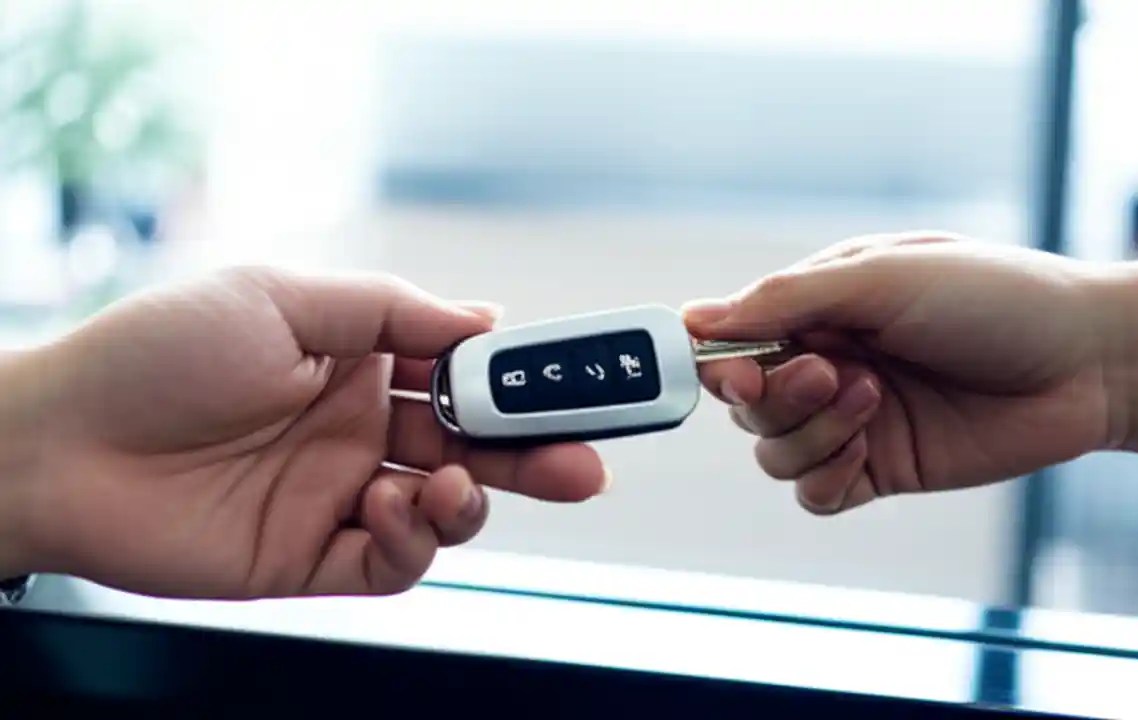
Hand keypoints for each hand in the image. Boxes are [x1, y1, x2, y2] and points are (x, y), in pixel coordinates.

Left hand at [5, 267, 606, 597]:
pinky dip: (414, 541)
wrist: (58, 446)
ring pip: (447, 509)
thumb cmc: (156, 354)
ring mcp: (340, 494)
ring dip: (473, 500)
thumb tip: (485, 318)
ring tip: (451, 485)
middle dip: (536, 453)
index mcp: (359, 361)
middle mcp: (360, 428)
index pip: (466, 370)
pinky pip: (393, 562)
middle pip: (476, 446)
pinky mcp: (313, 556)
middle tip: (585, 463)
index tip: (578, 383)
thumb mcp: (279, 297)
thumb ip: (391, 310)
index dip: (524, 379)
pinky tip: (391, 506)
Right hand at [683, 234, 1114, 514]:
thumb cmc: (991, 296)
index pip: (734, 342)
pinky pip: (816, 494)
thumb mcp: (882, 277)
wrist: (1089, 360)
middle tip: (832, 372)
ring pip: (773, 453)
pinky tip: (864, 453)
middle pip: (746, 405)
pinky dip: (824, 478)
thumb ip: (785, 300)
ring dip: (809, 433)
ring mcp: (854, 419)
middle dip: (775, 397)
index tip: (734, 371)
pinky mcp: (884, 468)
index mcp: (820, 307)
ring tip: (872, 398)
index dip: (720, 363)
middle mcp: (827, 362)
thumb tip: (695, 319)